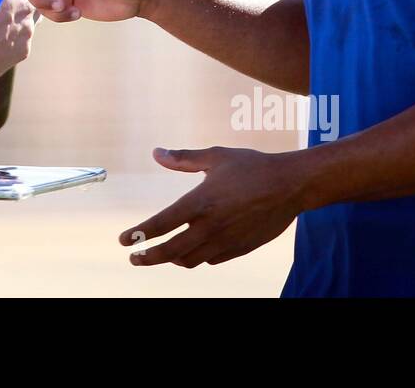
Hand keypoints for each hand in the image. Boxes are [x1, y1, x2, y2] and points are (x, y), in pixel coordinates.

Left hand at [119, 147, 304, 266]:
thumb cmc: (252, 166)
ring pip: (190, 260)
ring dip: (172, 259)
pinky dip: (197, 257)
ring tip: (162, 253)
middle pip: (170, 252)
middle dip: (148, 257)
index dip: (139, 234)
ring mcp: (226, 241)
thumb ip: (183, 158)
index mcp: (200, 202)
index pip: (161, 224)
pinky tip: (194, 249)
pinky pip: (211, 259)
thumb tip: (157, 153)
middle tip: (135, 258)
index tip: (123, 240)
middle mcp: (210, 226)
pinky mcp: (240, 248)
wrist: (290, 185)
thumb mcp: (215, 156)